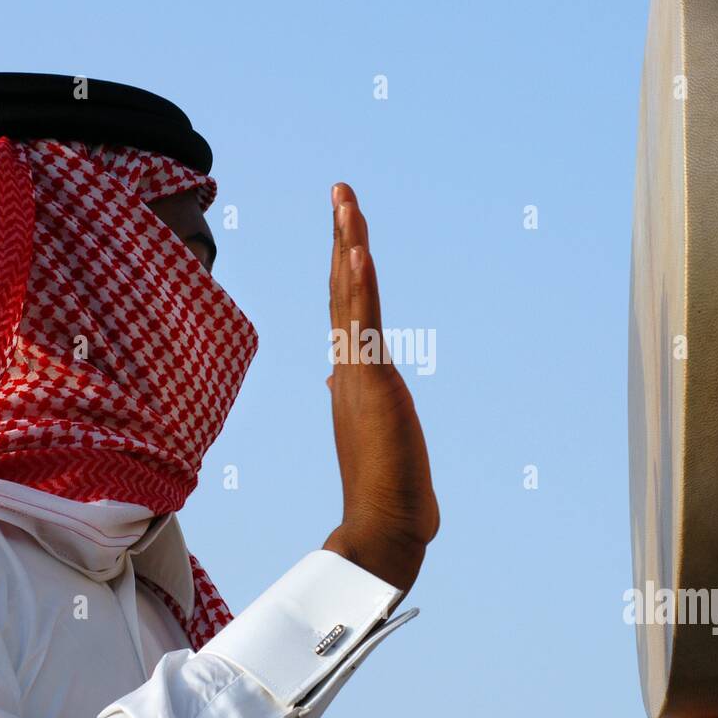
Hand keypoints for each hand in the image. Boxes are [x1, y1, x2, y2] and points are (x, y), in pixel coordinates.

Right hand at [322, 183, 438, 594]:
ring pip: (349, 296)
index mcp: (351, 373)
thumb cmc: (384, 488)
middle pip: (342, 287)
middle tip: (341, 189)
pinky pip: (364, 324)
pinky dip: (360, 284)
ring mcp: (355, 372)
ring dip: (348, 243)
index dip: (343, 264)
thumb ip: (352, 395)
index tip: (344, 227)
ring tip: (345, 199)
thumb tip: (333, 375)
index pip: (346, 307)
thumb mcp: (371, 426)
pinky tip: (357, 248)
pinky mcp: (369, 383)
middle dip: (342, 235)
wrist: (384, 528)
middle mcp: (347, 365)